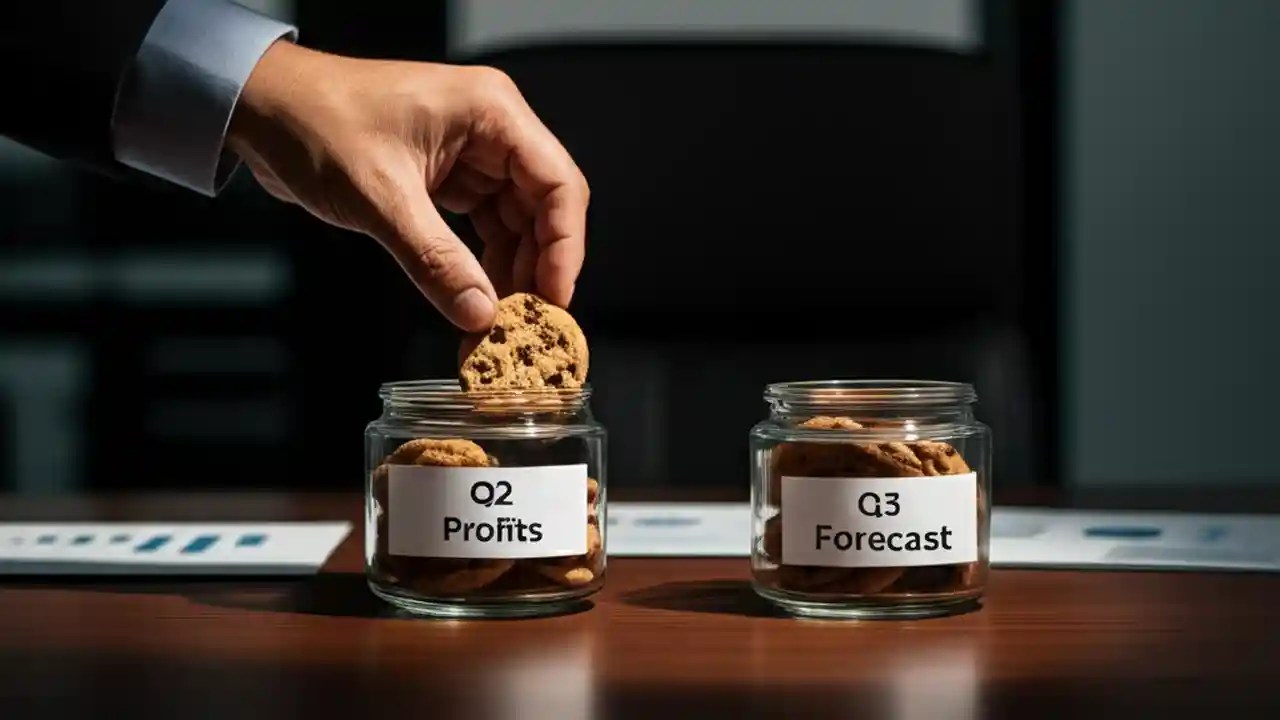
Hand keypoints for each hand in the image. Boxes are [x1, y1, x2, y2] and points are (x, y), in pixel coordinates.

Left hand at [226, 41, 588, 331]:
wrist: (261, 109)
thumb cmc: (315, 123)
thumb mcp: (379, 197)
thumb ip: (435, 260)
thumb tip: (481, 316)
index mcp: (491, 113)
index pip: (558, 184)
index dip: (565, 248)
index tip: (553, 302)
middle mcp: (492, 130)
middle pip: (544, 210)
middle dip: (536, 271)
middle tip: (526, 329)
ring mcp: (472, 155)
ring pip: (517, 225)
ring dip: (509, 277)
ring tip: (498, 328)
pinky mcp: (448, 178)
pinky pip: (484, 229)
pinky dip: (481, 268)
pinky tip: (476, 304)